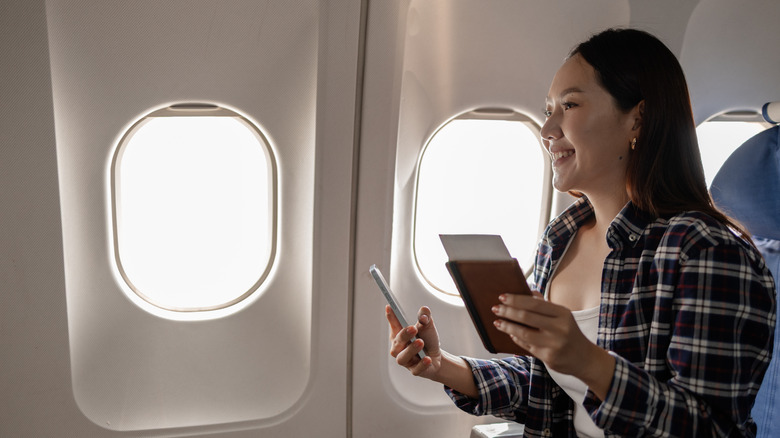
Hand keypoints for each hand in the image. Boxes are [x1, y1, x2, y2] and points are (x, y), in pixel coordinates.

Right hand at [386, 305, 479, 396]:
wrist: (438, 358)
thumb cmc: (428, 340)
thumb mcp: (428, 326)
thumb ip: (425, 317)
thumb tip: (424, 312)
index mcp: (399, 334)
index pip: (394, 325)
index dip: (391, 317)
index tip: (390, 306)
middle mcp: (399, 348)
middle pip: (396, 342)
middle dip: (403, 335)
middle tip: (413, 328)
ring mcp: (406, 360)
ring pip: (402, 358)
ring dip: (411, 350)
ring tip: (420, 342)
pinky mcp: (414, 370)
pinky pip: (415, 369)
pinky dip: (421, 364)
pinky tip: (428, 359)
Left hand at [491, 291, 614, 398]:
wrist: (584, 359)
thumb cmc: (569, 333)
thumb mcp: (562, 316)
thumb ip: (545, 305)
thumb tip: (527, 291)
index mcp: (562, 314)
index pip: (535, 303)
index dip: (516, 299)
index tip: (502, 296)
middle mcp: (560, 328)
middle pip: (527, 317)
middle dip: (508, 311)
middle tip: (495, 308)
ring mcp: (554, 344)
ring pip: (524, 333)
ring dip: (508, 326)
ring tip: (497, 322)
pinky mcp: (549, 357)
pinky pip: (527, 346)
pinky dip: (516, 338)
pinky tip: (510, 333)